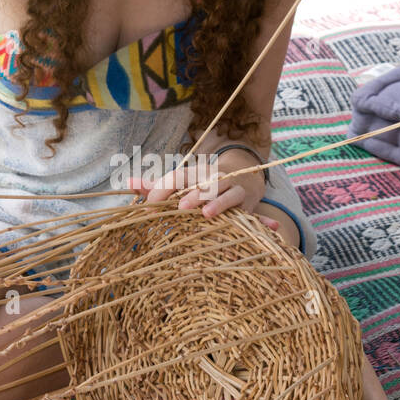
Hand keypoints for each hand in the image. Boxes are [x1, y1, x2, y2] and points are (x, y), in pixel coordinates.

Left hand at [127, 151, 279, 229]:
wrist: (240, 177)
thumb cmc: (201, 186)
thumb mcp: (179, 186)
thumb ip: (155, 187)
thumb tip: (128, 184)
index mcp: (194, 173)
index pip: (176, 178)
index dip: (162, 190)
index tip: (148, 207)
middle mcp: (212, 178)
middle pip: (201, 183)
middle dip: (191, 194)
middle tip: (180, 208)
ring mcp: (231, 189)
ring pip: (225, 194)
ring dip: (218, 203)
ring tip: (206, 215)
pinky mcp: (246, 202)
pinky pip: (253, 211)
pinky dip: (263, 220)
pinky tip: (271, 226)